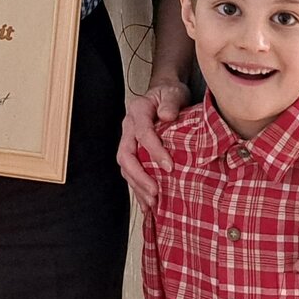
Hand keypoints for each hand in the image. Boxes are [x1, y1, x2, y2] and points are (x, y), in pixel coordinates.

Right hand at [116, 80, 189, 203]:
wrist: (165, 95)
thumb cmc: (170, 94)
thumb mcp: (173, 93)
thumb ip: (170, 103)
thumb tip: (167, 116)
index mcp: (137, 112)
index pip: (142, 133)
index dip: (154, 151)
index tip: (169, 167)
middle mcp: (129, 128)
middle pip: (125, 155)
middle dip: (139, 176)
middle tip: (154, 192)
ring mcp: (129, 141)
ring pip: (126, 167)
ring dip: (137, 186)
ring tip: (152, 202)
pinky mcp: (134, 152)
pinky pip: (131, 172)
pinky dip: (138, 189)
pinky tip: (147, 205)